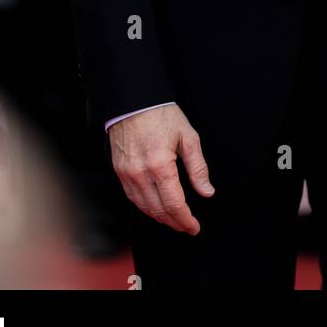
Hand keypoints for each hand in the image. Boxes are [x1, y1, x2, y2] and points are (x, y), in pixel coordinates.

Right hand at [108, 104, 214, 233]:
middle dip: (175, 222)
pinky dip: (145, 207)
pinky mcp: (119, 171)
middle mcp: (140, 173)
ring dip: (160, 218)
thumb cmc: (161, 114)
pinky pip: (132, 197)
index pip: (174, 204)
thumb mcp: (188, 136)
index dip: (185, 220)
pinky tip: (155, 208)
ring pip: (144, 207)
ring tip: (174, 220)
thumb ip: (198, 167)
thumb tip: (206, 191)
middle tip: (187, 226)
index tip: (194, 227)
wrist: (133, 100)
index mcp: (160, 165)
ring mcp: (127, 174)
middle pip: (158, 210)